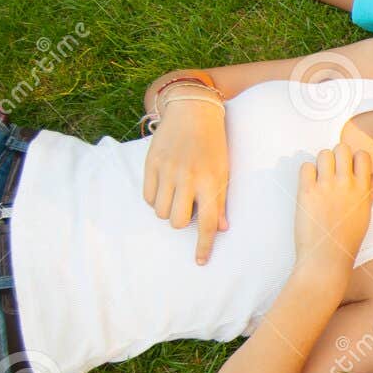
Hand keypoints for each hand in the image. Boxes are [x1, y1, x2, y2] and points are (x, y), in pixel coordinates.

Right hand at [144, 87, 229, 264]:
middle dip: (183, 222)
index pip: (208, 222)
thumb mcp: (224, 171)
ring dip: (169, 211)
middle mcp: (187, 178)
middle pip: (178, 222)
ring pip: (161, 212)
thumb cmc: (213, 144)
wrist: (192, 112)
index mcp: (211, 181)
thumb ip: (220, 200)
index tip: (201, 261)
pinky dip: (156, 200)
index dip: (204, 245)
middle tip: (189, 207)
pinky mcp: (150, 165)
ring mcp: (167, 171)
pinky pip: (148, 198)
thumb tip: (220, 228)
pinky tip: (165, 189)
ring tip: (177, 195)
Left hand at [294, 144, 372, 274]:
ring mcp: (325, 187)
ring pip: (323, 154)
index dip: (354, 159)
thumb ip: (370, 191)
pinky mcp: (307, 192)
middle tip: (332, 170)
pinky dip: (306, 172)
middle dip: (337, 156)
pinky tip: (309, 185)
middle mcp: (346, 184)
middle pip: (342, 148)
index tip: (349, 168)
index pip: (362, 156)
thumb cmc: (347, 239)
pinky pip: (305, 167)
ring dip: (321, 162)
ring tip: (320, 178)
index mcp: (363, 190)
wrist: (326, 257)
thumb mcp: (365, 214)